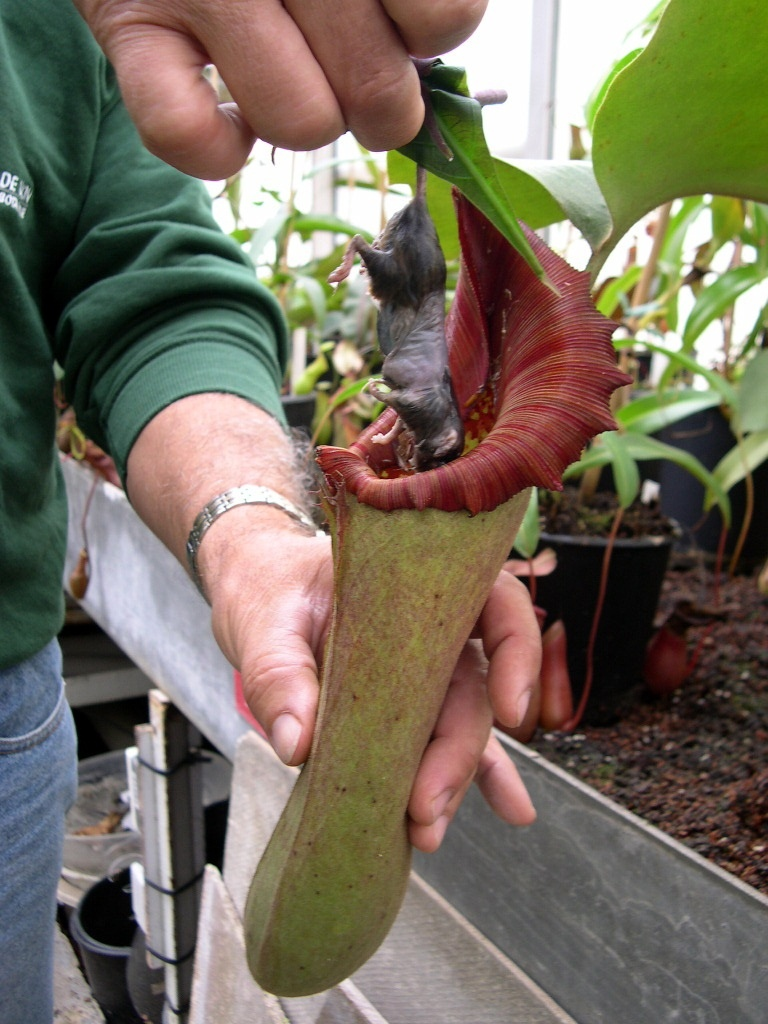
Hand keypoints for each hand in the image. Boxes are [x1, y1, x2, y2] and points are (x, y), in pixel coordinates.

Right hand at [73, 0, 487, 178]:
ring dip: (305, 118)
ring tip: (287, 73)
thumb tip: (437, 37)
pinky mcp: (129, 26)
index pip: (443, 18)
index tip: (404, 24)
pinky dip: (216, 151)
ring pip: (301, 122)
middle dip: (379, 103)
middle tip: (353, 68)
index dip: (433, 36)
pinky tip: (230, 122)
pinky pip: (185, 133)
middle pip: (375, 90)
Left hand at [127, 395, 537, 854]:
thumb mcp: (264, 621)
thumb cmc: (271, 588)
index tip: (510, 707)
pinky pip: (444, 744)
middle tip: (424, 804)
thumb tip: (297, 742)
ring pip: (459, 726)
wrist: (257, 593)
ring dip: (451, 779)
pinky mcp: (403, 712)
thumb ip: (277, 674)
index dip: (518, 649)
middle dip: (457, 751)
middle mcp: (434, 630)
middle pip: (473, 687)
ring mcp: (422, 674)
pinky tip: (507, 810)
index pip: (498, 602)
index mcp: (417, 585)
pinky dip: (473, 778)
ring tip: (427, 830)